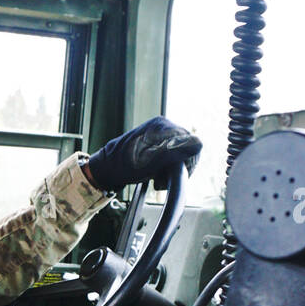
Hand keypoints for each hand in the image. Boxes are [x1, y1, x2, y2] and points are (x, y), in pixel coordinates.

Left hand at [86, 117, 200, 192]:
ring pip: (182, 153)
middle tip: (163, 179)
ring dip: (174, 168)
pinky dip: (168, 166)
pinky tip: (156, 173)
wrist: (106, 169)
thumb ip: (175, 151)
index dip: (189, 162)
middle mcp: (163, 126)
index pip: (193, 143)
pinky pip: (174, 154)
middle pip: (189, 147)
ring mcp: (160, 133)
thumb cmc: (123, 166)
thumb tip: (198, 144)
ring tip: (157, 177)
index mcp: (162, 126)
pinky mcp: (158, 141)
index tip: (178, 174)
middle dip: (181, 166)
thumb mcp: (152, 161)